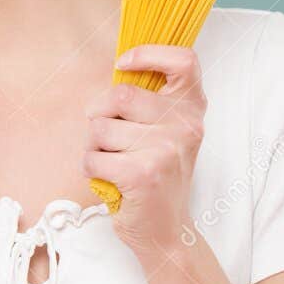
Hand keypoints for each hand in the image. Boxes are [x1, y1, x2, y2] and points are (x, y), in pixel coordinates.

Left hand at [82, 45, 204, 260]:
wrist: (166, 231)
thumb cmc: (157, 175)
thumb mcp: (167, 132)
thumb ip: (151, 101)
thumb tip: (116, 69)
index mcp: (192, 109)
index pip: (184, 60)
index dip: (148, 53)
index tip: (122, 64)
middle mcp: (185, 126)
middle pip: (120, 96)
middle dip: (99, 116)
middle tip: (108, 137)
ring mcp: (165, 150)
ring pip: (100, 129)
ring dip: (94, 148)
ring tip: (114, 163)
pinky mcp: (143, 174)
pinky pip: (93, 157)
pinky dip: (91, 169)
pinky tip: (109, 179)